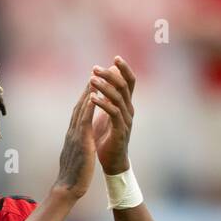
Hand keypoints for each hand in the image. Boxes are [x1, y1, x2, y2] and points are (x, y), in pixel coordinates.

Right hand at [53, 80, 97, 198]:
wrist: (68, 188)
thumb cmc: (74, 176)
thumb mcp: (77, 156)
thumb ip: (79, 146)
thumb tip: (81, 142)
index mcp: (73, 136)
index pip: (79, 113)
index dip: (85, 98)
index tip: (92, 85)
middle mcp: (72, 132)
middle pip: (79, 105)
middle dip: (87, 89)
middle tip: (94, 73)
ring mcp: (75, 135)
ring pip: (81, 108)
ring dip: (88, 92)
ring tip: (95, 77)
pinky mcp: (81, 140)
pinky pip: (85, 119)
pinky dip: (89, 105)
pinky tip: (95, 95)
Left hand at [90, 56, 134, 174]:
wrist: (112, 163)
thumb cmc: (107, 140)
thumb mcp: (106, 116)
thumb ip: (106, 100)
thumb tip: (102, 84)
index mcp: (126, 105)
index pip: (129, 82)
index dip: (124, 69)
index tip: (115, 57)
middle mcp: (129, 110)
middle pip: (123, 86)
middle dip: (110, 75)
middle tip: (95, 68)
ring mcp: (126, 120)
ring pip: (118, 98)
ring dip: (104, 87)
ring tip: (91, 79)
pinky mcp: (120, 131)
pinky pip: (113, 113)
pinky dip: (103, 104)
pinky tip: (92, 98)